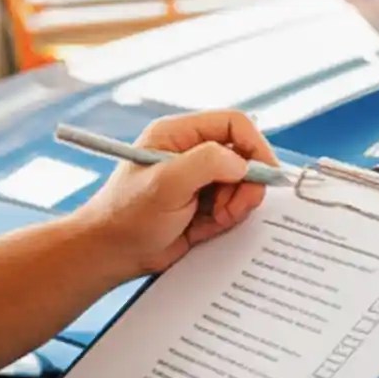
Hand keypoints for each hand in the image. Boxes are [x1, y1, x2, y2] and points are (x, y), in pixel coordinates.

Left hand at [72, 110, 279, 279]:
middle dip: (245, 184)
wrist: (112, 254)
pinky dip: (230, 217)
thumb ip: (205, 164)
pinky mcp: (206, 203)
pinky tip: (206, 227)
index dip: (256, 145)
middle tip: (229, 207)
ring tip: (213, 218)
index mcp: (179, 134)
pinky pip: (236, 205)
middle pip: (245, 155)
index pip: (234, 124)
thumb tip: (242, 162)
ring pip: (244, 183)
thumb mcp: (165, 184)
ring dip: (237, 204)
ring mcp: (201, 179)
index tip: (266, 173)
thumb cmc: (128, 215)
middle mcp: (193, 152)